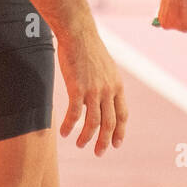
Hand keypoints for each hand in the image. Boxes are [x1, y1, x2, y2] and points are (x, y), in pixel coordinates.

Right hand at [57, 23, 127, 155]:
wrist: (78, 34)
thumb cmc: (89, 49)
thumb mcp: (106, 68)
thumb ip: (107, 84)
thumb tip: (104, 98)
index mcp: (117, 86)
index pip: (122, 114)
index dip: (120, 131)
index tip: (116, 144)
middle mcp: (108, 90)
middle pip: (110, 123)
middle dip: (105, 141)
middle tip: (99, 153)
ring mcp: (94, 90)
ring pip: (93, 123)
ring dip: (86, 138)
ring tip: (80, 145)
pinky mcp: (78, 88)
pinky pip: (74, 115)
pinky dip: (69, 126)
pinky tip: (63, 132)